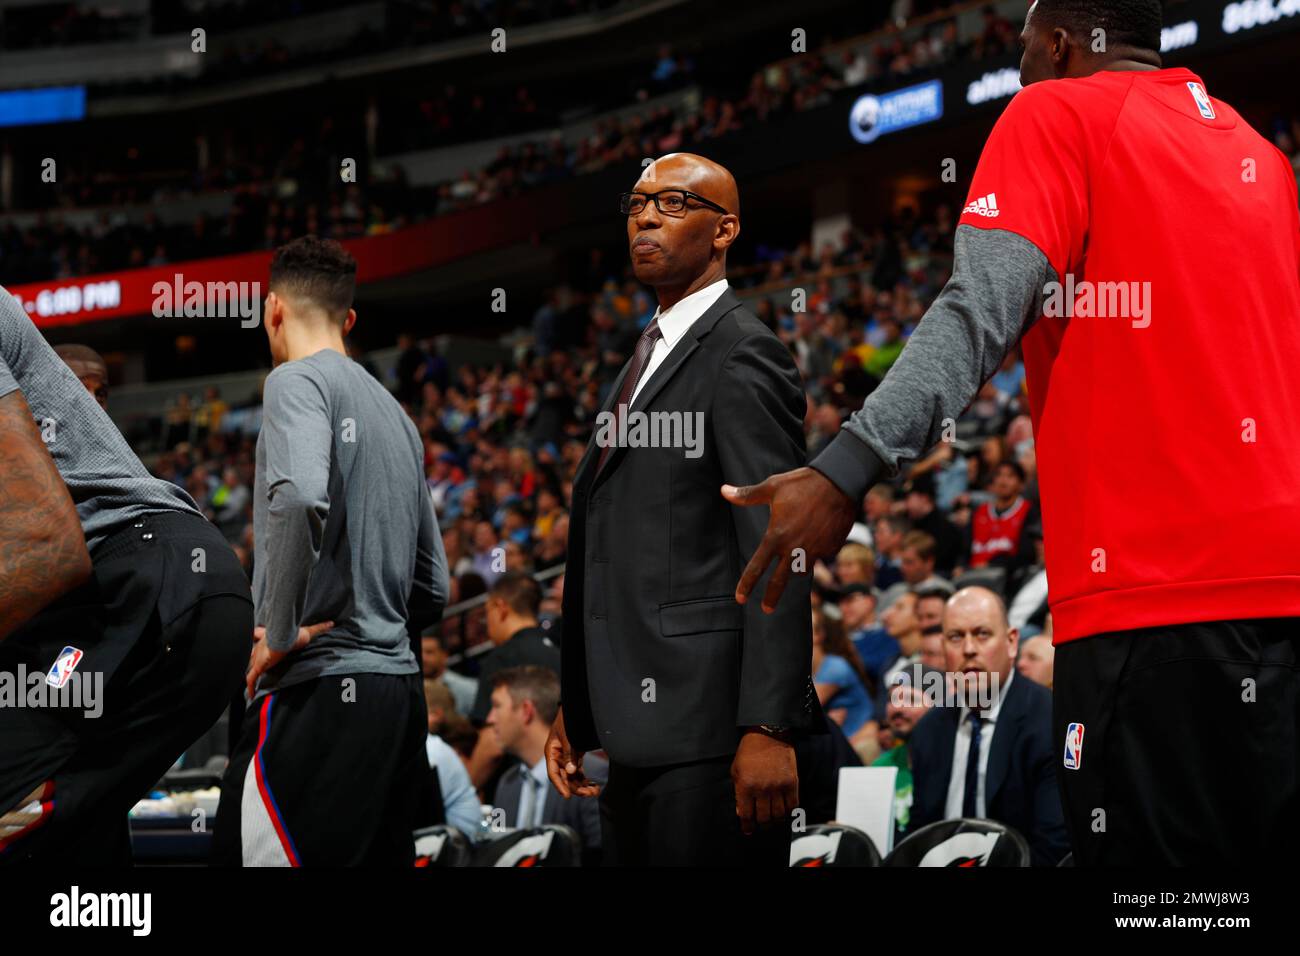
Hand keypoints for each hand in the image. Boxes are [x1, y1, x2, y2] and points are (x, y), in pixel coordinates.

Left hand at [246, 621, 333, 697]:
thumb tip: (331, 623)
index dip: (258, 645)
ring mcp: (259, 657)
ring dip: (249, 674)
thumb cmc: (295, 633)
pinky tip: (252, 694)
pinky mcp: (260, 665)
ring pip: (249, 667)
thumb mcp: (309, 631)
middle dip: (252, 661)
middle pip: (252, 655)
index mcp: (269, 639)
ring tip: (251, 684)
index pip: (260, 640)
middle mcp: (261, 648)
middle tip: (254, 669)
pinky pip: (251, 678)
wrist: (286, 636)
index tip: (259, 650)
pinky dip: (251, 686)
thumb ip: (320, 628)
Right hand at [545, 707, 600, 798]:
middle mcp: (558, 757)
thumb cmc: (569, 719)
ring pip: (572, 777)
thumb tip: (570, 771)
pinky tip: (594, 785)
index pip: (553, 773)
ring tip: (595, 791)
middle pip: (565, 778)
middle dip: (576, 787)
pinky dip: (585, 779)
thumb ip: (569, 753)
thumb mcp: (567, 735)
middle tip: (590, 793)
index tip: (568, 796)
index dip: (560, 785)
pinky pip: (578, 772)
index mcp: (552, 752)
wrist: (576, 706)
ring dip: (582, 785)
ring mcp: (567, 758)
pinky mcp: (575, 756)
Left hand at [722, 467, 855, 611]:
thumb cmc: (802, 483)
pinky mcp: (831, 548)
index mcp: (776, 536)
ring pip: (802, 569)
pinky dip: (815, 552)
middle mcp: (795, 549)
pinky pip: (820, 556)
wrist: (839, 481)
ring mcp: (815, 550)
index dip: (746, 584)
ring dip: (796, 569)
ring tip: (793, 561)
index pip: (757, 567)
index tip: (740, 598)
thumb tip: (723, 491)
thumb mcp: (772, 487)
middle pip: (780, 582)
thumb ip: (747, 495)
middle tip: (766, 609)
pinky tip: (817, 538)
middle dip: (772, 598)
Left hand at [731, 729, 797, 835]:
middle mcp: (762, 789)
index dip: (747, 826)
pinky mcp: (792, 782)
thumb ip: (738, 792)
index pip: (746, 815)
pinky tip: (784, 811)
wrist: (769, 734)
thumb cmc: (749, 752)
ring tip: (772, 819)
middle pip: (763, 818)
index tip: (748, 830)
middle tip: (761, 824)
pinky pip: (793, 805)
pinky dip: (789, 812)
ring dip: (775, 820)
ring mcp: (779, 786)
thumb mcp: (736, 770)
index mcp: (746, 786)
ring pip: (779, 815)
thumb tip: (742, 813)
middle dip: (761, 824)